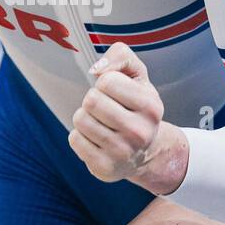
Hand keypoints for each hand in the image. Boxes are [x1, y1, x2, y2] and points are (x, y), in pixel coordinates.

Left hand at [68, 42, 188, 193]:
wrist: (146, 152)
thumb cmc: (136, 107)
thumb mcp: (137, 76)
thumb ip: (121, 56)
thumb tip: (96, 69)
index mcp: (150, 106)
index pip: (107, 81)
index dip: (105, 83)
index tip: (116, 93)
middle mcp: (139, 132)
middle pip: (91, 101)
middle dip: (93, 100)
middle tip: (106, 109)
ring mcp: (122, 153)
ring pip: (80, 120)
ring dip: (85, 118)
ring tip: (101, 124)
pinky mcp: (104, 168)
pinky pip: (74, 139)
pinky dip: (80, 136)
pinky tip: (97, 140)